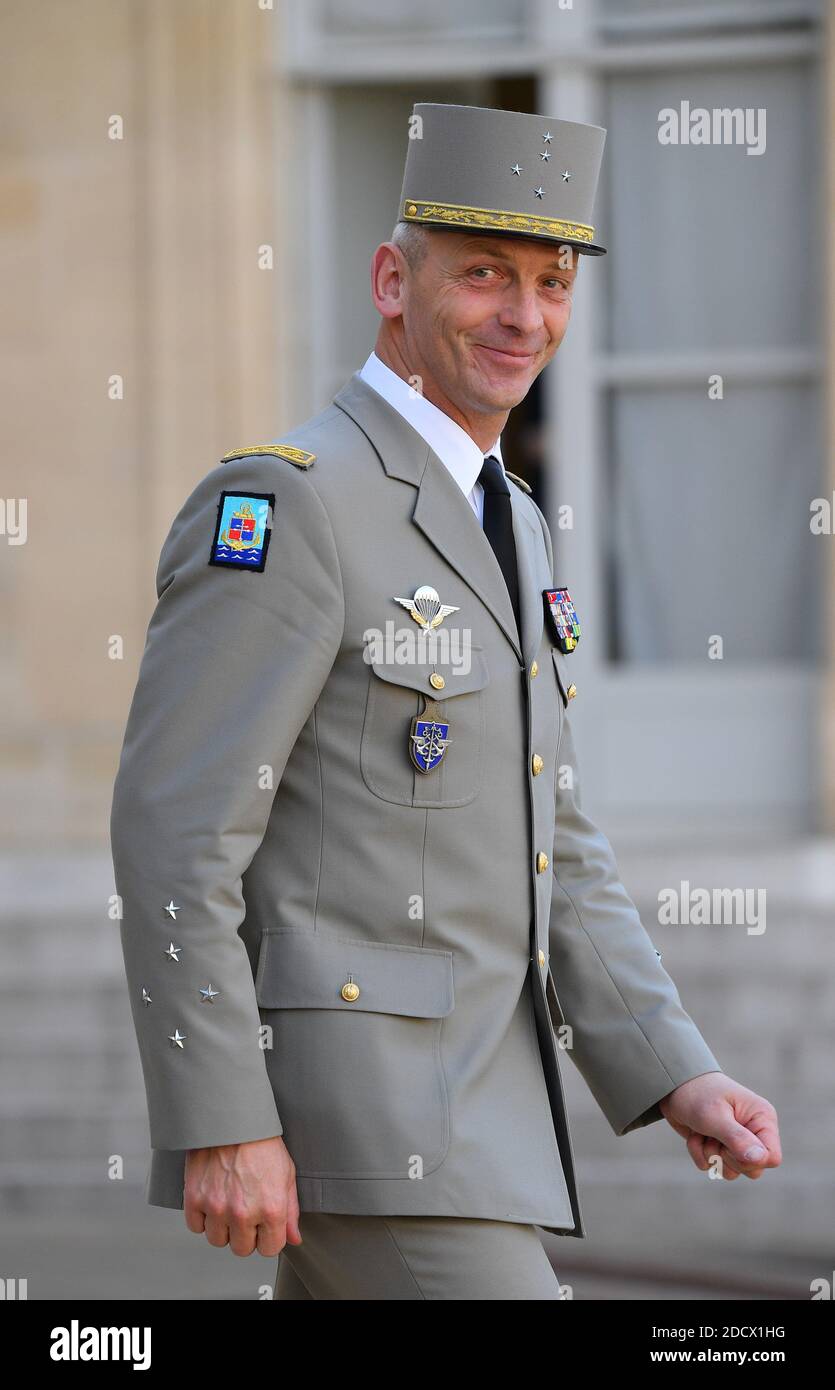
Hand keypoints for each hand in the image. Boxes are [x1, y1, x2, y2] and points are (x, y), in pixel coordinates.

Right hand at [184, 1135, 301, 1256]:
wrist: (232, 1118)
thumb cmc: (262, 1143)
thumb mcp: (286, 1174)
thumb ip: (291, 1211)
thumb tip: (293, 1238)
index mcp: (271, 1209)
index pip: (269, 1249)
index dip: (268, 1238)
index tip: (265, 1226)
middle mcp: (243, 1213)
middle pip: (242, 1249)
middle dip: (246, 1235)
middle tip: (246, 1212)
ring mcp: (216, 1208)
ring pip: (217, 1240)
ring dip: (223, 1227)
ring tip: (228, 1204)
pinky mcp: (194, 1199)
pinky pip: (195, 1227)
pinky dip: (202, 1218)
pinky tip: (212, 1201)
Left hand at [659, 1071, 781, 1180]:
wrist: (672, 1085)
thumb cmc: (696, 1094)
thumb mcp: (715, 1116)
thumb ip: (737, 1139)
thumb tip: (760, 1159)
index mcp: (762, 1119)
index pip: (772, 1158)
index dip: (751, 1160)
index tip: (729, 1145)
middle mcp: (754, 1131)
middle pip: (753, 1170)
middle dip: (727, 1158)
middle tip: (712, 1136)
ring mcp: (737, 1141)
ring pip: (732, 1171)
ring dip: (710, 1154)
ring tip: (702, 1132)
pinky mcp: (720, 1147)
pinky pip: (714, 1168)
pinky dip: (699, 1154)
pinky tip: (695, 1134)